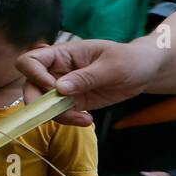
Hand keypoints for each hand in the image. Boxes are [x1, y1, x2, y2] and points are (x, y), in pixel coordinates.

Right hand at [16, 38, 165, 124]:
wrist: (145, 72)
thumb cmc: (130, 59)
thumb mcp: (112, 66)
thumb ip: (86, 77)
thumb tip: (59, 88)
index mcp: (63, 54)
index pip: (31, 61)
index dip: (34, 75)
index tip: (53, 87)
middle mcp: (57, 71)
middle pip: (30, 86)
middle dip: (40, 102)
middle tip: (60, 110)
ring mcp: (63, 88)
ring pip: (43, 104)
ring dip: (58, 115)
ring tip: (84, 119)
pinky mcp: (73, 102)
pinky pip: (60, 114)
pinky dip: (69, 120)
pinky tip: (88, 120)